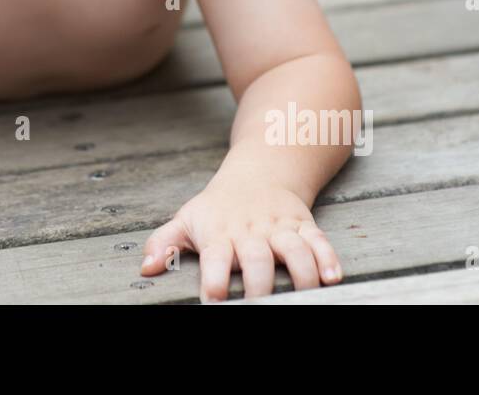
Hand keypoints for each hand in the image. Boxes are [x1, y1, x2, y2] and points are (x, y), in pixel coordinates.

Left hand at [140, 178, 342, 301]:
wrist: (258, 172)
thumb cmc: (217, 207)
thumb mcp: (187, 219)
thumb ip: (165, 243)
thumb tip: (145, 269)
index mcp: (220, 234)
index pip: (215, 257)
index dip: (214, 279)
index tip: (213, 299)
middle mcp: (252, 233)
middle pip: (258, 258)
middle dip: (259, 284)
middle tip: (259, 305)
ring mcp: (280, 229)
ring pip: (295, 249)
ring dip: (302, 272)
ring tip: (307, 294)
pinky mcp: (304, 227)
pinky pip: (320, 240)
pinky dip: (329, 257)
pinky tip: (333, 276)